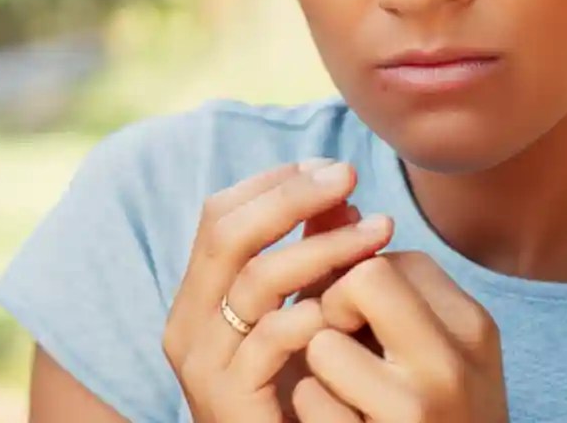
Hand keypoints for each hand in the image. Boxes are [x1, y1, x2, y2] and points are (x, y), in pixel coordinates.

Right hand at [161, 160, 394, 422]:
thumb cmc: (296, 394)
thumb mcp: (303, 313)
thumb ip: (312, 256)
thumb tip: (341, 194)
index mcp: (199, 295)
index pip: (221, 214)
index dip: (275, 183)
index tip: (332, 168)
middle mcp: (188, 322)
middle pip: (226, 231)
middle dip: (292, 197)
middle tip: (350, 176)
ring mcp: (203, 362)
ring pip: (254, 279)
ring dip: (322, 246)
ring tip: (378, 232)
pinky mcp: (226, 398)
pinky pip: (271, 339)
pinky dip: (316, 312)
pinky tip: (354, 303)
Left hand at [293, 252, 509, 422]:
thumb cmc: (426, 415)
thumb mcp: (419, 344)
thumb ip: (373, 277)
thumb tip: (326, 202)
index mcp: (471, 328)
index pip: (387, 260)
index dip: (353, 286)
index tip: (362, 323)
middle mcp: (453, 363)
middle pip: (362, 279)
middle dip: (334, 307)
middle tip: (343, 347)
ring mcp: (420, 408)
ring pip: (325, 339)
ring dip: (318, 366)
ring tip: (346, 396)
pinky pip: (309, 398)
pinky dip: (310, 410)